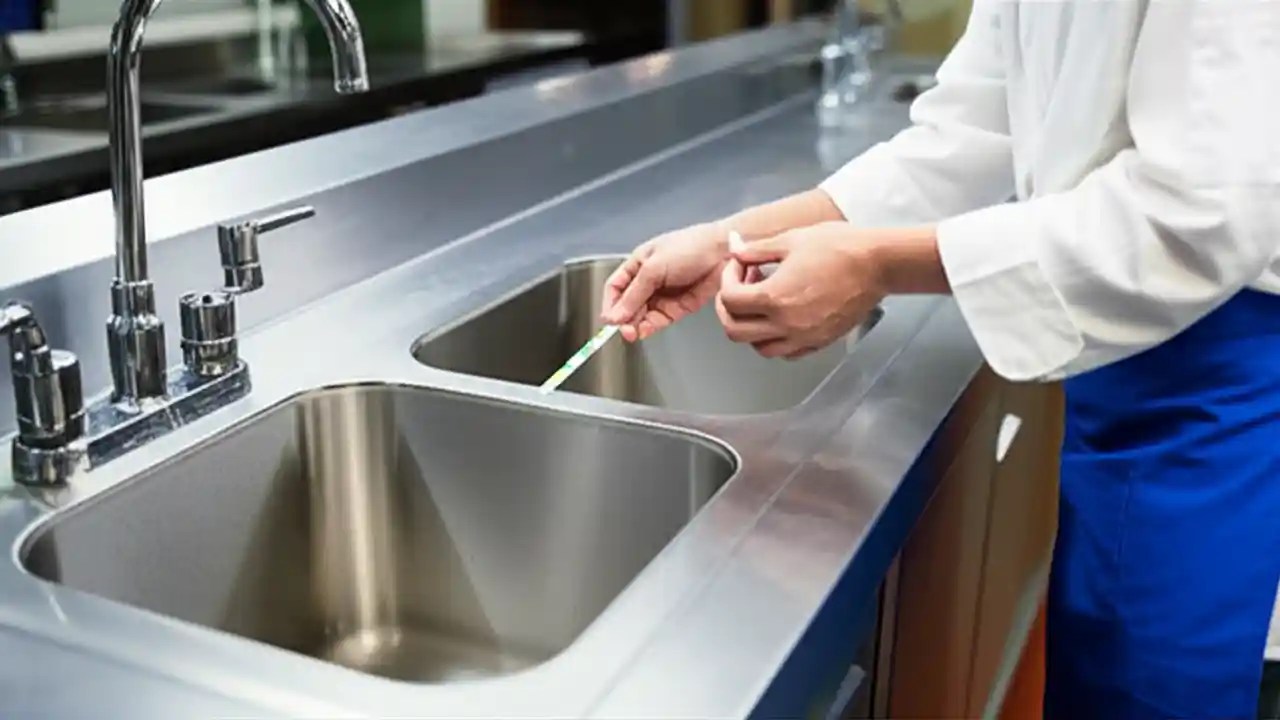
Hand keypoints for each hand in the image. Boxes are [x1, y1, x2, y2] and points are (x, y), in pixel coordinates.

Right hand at [601, 222, 729, 340]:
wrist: (724, 253)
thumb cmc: (688, 249)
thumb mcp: (654, 268)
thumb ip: (634, 294)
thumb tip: (614, 317)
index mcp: (637, 265)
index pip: (615, 288)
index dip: (610, 304)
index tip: (608, 321)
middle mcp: (647, 282)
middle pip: (627, 305)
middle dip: (623, 319)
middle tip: (624, 330)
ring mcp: (662, 296)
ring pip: (641, 316)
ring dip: (635, 326)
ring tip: (633, 332)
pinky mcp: (676, 308)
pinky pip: (657, 321)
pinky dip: (649, 328)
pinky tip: (644, 331)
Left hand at [716, 222, 885, 358]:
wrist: (878, 264)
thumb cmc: (837, 246)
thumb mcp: (791, 240)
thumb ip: (756, 249)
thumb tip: (734, 248)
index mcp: (774, 298)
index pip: (730, 299)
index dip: (728, 279)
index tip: (740, 264)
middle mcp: (785, 325)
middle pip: (735, 331)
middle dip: (729, 309)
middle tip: (740, 288)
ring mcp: (803, 338)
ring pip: (759, 348)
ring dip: (751, 328)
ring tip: (761, 303)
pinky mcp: (820, 343)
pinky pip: (786, 352)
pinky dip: (775, 340)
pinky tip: (782, 317)